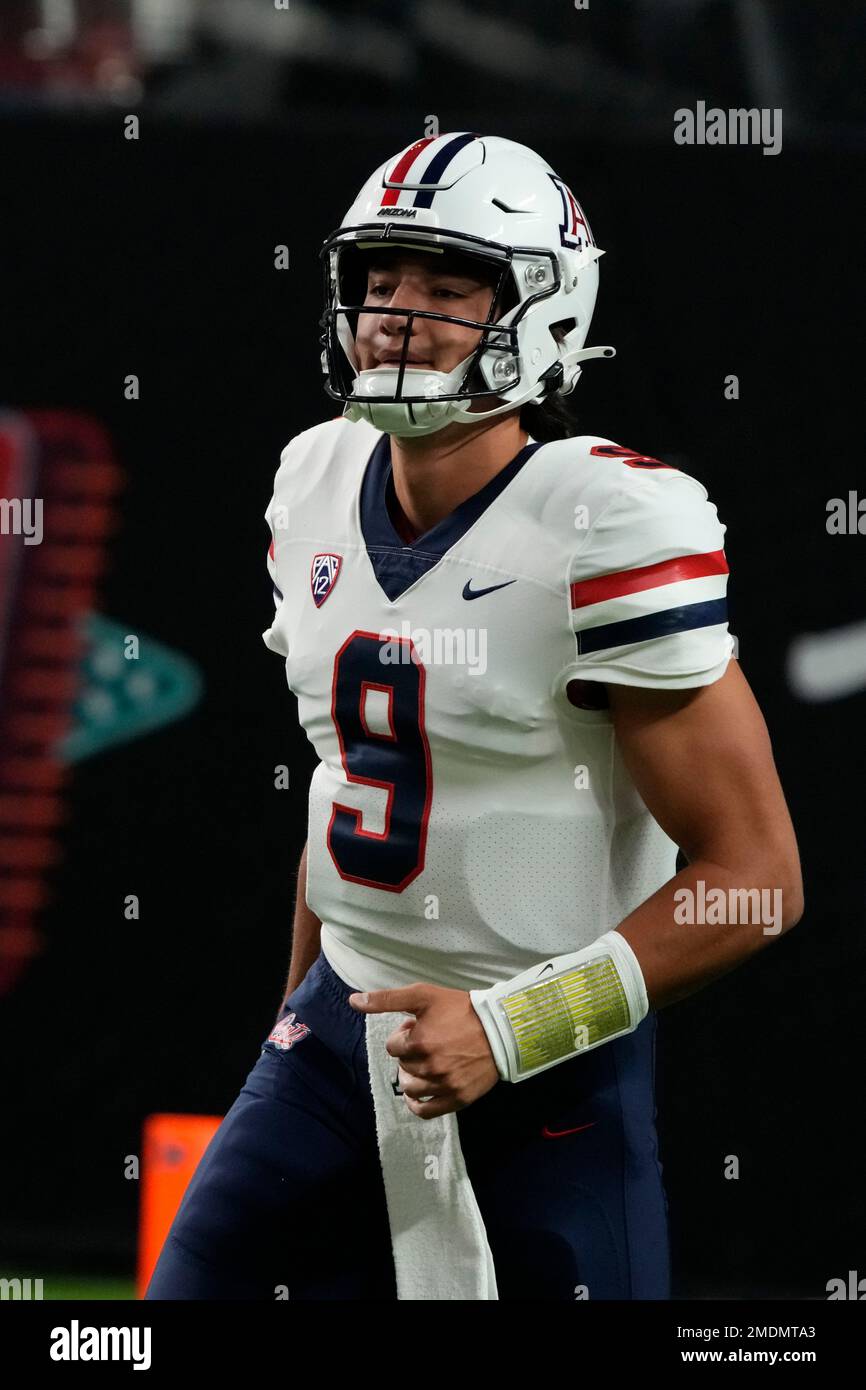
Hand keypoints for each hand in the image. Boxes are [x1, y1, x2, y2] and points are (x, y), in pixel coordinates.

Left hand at [348, 983, 500, 1117]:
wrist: (500, 1028)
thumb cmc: (460, 1009)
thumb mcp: (423, 995)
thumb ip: (386, 1000)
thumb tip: (353, 1001)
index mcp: (419, 1042)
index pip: (392, 1046)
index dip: (404, 1036)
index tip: (420, 1028)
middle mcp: (430, 1066)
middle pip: (402, 1066)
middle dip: (410, 1054)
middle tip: (430, 1042)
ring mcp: (444, 1085)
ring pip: (410, 1088)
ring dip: (413, 1075)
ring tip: (427, 1063)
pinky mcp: (457, 1099)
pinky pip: (425, 1111)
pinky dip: (416, 1105)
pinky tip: (416, 1096)